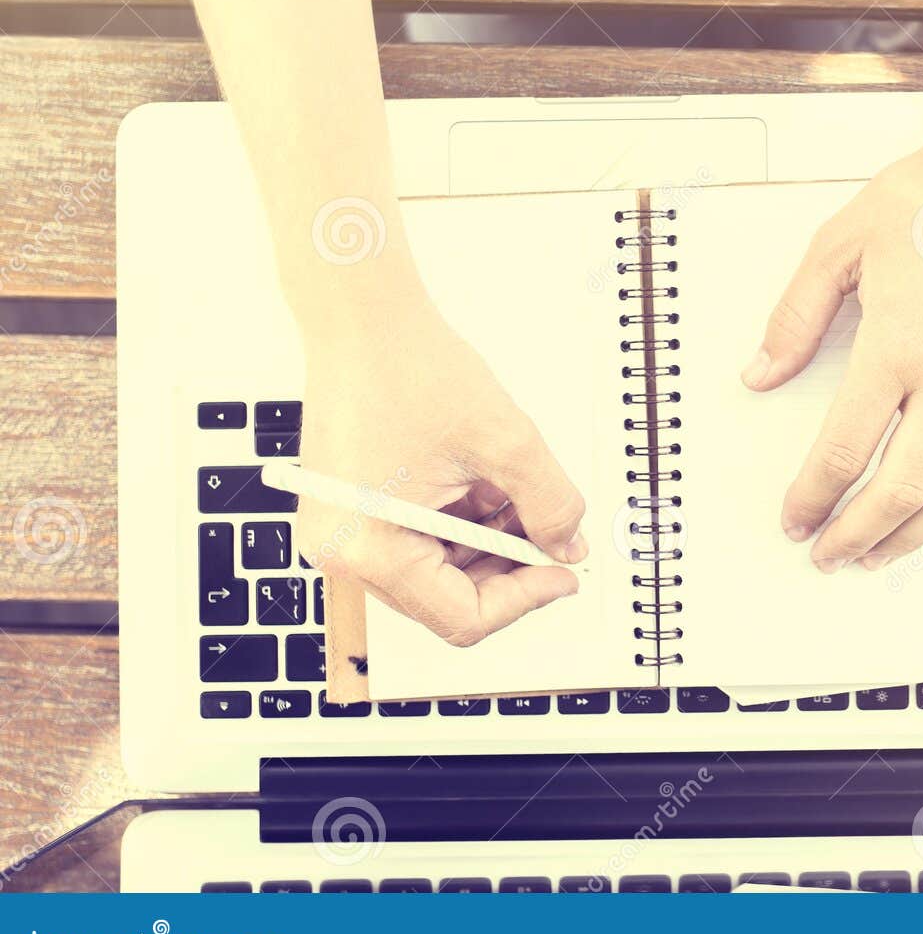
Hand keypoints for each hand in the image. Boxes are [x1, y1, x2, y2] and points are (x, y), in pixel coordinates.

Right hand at [296, 297, 586, 645]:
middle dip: (509, 569)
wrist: (360, 316)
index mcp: (370, 548)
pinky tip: (487, 485)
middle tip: (554, 536)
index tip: (564, 572)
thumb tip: (569, 547)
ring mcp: (343, 531)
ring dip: (488, 544)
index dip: (525, 598)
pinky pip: (416, 538)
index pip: (462, 617)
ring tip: (519, 496)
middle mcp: (344, 551)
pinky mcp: (350, 508)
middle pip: (446, 599)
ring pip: (436, 570)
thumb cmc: (411, 367)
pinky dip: (460, 522)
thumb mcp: (506, 442)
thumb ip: (550, 504)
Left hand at [744, 118, 922, 571]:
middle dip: (855, 533)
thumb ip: (796, 316)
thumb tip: (762, 370)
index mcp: (897, 345)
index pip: (844, 449)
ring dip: (911, 535)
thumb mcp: (840, 243)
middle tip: (827, 552)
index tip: (795, 516)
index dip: (813, 496)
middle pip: (899, 488)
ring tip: (879, 554)